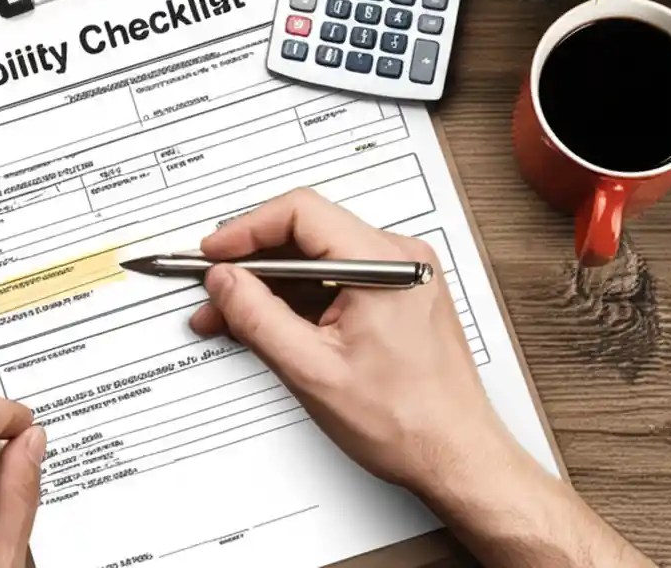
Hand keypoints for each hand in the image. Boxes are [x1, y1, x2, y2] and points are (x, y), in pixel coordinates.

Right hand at [189, 188, 517, 494]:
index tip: (214, 254)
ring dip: (272, 286)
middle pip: (307, 234)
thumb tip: (224, 281)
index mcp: (383, 264)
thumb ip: (258, 317)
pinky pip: (336, 281)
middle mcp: (399, 259)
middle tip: (215, 290)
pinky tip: (270, 324)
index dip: (246, 229)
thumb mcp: (311, 370)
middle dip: (252, 263)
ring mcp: (402, 277)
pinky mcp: (397, 297)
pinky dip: (299, 300)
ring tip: (232, 317)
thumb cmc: (408, 422)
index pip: (300, 213)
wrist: (456, 456)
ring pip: (318, 261)